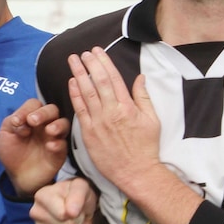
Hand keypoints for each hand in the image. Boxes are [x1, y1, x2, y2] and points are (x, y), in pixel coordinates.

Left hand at [0, 98, 70, 196]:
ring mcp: (54, 137)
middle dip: (43, 113)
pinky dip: (58, 143)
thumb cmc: (12, 153)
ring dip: (57, 125)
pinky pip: (64, 144)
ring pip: (63, 123)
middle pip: (51, 109)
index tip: (16, 122)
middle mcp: (45, 124)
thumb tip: (21, 119)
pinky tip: (50, 146)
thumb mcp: (5, 135)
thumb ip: (11, 123)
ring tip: (49, 131)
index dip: (26, 109)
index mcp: (31, 117)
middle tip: (33, 121)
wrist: (19, 177)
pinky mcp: (60, 152)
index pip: (34, 104)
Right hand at [30, 178, 96, 223]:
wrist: (75, 201)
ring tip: (76, 218)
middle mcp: (36, 213)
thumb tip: (70, 213)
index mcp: (41, 197)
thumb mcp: (81, 187)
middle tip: (78, 212)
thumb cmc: (76, 192)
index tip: (76, 204)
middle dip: (80, 220)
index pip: (63, 215)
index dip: (76, 211)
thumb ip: (77, 196)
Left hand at [68, 47, 160, 193]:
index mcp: (127, 107)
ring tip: (73, 61)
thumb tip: (140, 77)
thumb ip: (143, 97)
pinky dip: (74, 95)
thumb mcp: (152, 120)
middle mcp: (111, 112)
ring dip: (79, 75)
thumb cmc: (146, 147)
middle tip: (83, 52)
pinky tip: (71, 82)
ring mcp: (98, 122)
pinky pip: (79, 110)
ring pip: (86, 93)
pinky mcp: (89, 133)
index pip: (113, 78)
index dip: (104, 62)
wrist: (136, 172)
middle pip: (98, 82)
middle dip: (89, 64)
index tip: (97, 51)